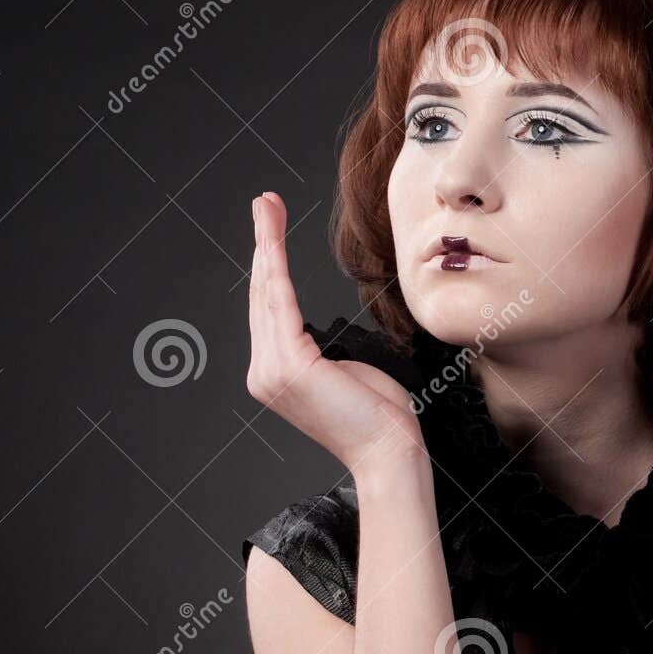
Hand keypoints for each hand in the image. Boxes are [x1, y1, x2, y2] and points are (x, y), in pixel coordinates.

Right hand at [246, 192, 424, 476]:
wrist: (390, 452)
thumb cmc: (380, 417)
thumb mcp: (349, 371)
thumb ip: (327, 349)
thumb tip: (324, 332)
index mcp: (277, 374)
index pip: (270, 310)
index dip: (269, 265)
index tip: (270, 228)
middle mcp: (264, 373)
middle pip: (261, 295)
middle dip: (264, 243)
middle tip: (264, 201)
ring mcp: (271, 371)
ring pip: (267, 292)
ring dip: (267, 243)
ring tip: (266, 205)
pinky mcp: (288, 366)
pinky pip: (281, 303)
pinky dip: (277, 265)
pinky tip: (273, 238)